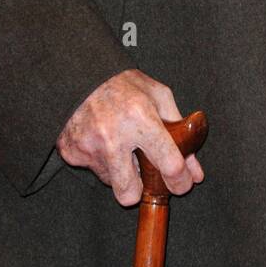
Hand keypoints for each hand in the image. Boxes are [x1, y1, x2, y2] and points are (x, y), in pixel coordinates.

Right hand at [56, 69, 204, 206]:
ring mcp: (88, 146)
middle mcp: (113, 136)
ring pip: (111, 181)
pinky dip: (99, 159)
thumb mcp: (159, 96)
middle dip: (139, 189)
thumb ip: (180, 133)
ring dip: (119, 169)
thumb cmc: (125, 84)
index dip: (181, 181)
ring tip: (119, 142)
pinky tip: (100, 138)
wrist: (82, 73)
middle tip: (142, 172)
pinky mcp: (70, 151)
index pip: (168, 164)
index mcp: (140, 118)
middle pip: (129, 193)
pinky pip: (92, 169)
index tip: (182, 183)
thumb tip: (195, 171)